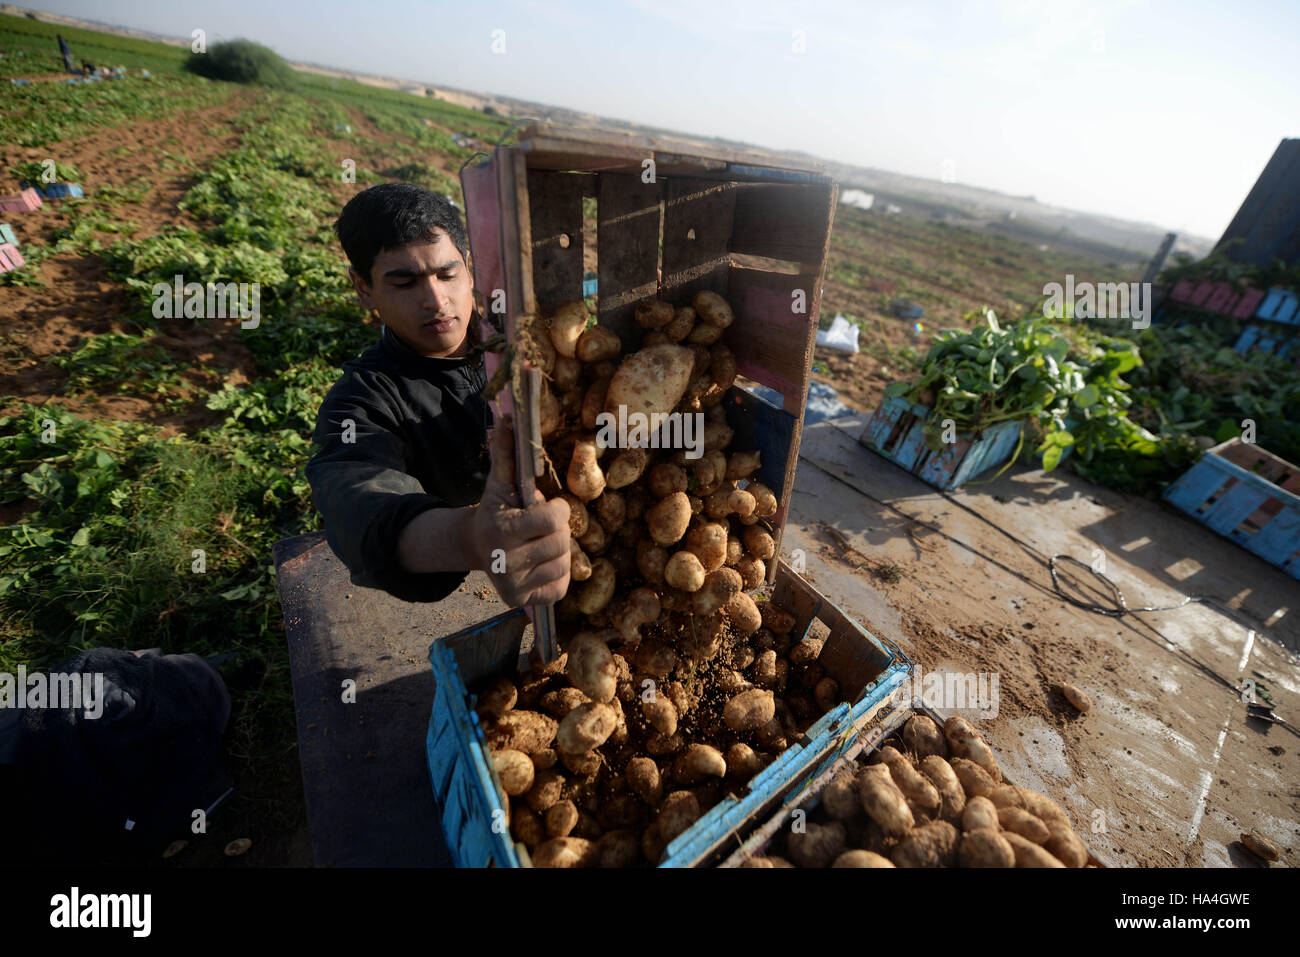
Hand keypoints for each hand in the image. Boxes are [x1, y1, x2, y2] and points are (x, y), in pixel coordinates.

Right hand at [469, 413, 570, 607]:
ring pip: (564, 564)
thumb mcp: (499, 481)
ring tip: (541, 543)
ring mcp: (514, 585)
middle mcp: (505, 562)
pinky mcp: (523, 602)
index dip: (557, 509)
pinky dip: (558, 573)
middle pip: (562, 542)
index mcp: (502, 530)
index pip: (554, 518)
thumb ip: (505, 450)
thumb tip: (508, 414)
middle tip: (543, 526)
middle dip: (559, 530)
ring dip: (560, 551)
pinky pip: (561, 587)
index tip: (547, 506)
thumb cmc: (496, 509)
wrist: (477, 547)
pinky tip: (541, 562)